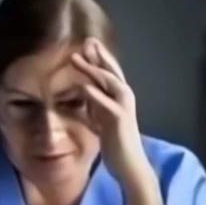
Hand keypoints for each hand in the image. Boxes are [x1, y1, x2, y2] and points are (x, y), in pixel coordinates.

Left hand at [70, 38, 152, 189]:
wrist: (129, 164)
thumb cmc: (116, 143)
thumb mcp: (103, 119)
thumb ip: (96, 105)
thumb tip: (85, 91)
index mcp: (121, 97)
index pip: (110, 72)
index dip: (100, 58)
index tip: (87, 44)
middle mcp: (125, 97)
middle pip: (111, 71)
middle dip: (98, 55)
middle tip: (87, 40)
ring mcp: (123, 107)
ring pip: (108, 82)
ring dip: (92, 68)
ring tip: (76, 58)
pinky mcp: (119, 118)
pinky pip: (104, 102)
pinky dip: (93, 93)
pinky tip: (82, 85)